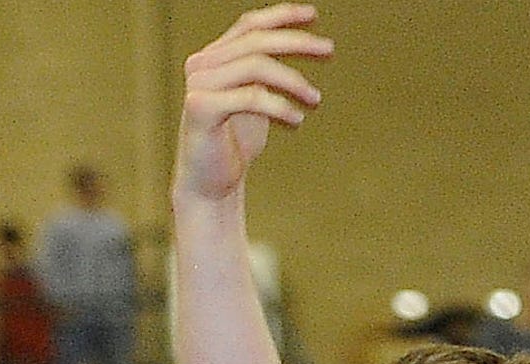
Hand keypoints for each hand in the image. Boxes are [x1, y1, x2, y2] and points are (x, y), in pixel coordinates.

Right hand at [174, 5, 332, 204]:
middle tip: (330, 50)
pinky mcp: (201, 108)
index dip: (281, 16)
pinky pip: (250, 97)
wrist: (212, 181)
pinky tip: (296, 122)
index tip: (314, 15)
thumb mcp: (258, 99)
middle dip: (296, 42)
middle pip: (255, 40)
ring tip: (316, 99)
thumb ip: (270, 73)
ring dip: (293, 80)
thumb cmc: (236, 140)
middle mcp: (203, 65)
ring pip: (255, 65)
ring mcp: (199, 85)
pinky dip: (280, 106)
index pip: (249, 26)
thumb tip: (307, 45)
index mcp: (215, 58)